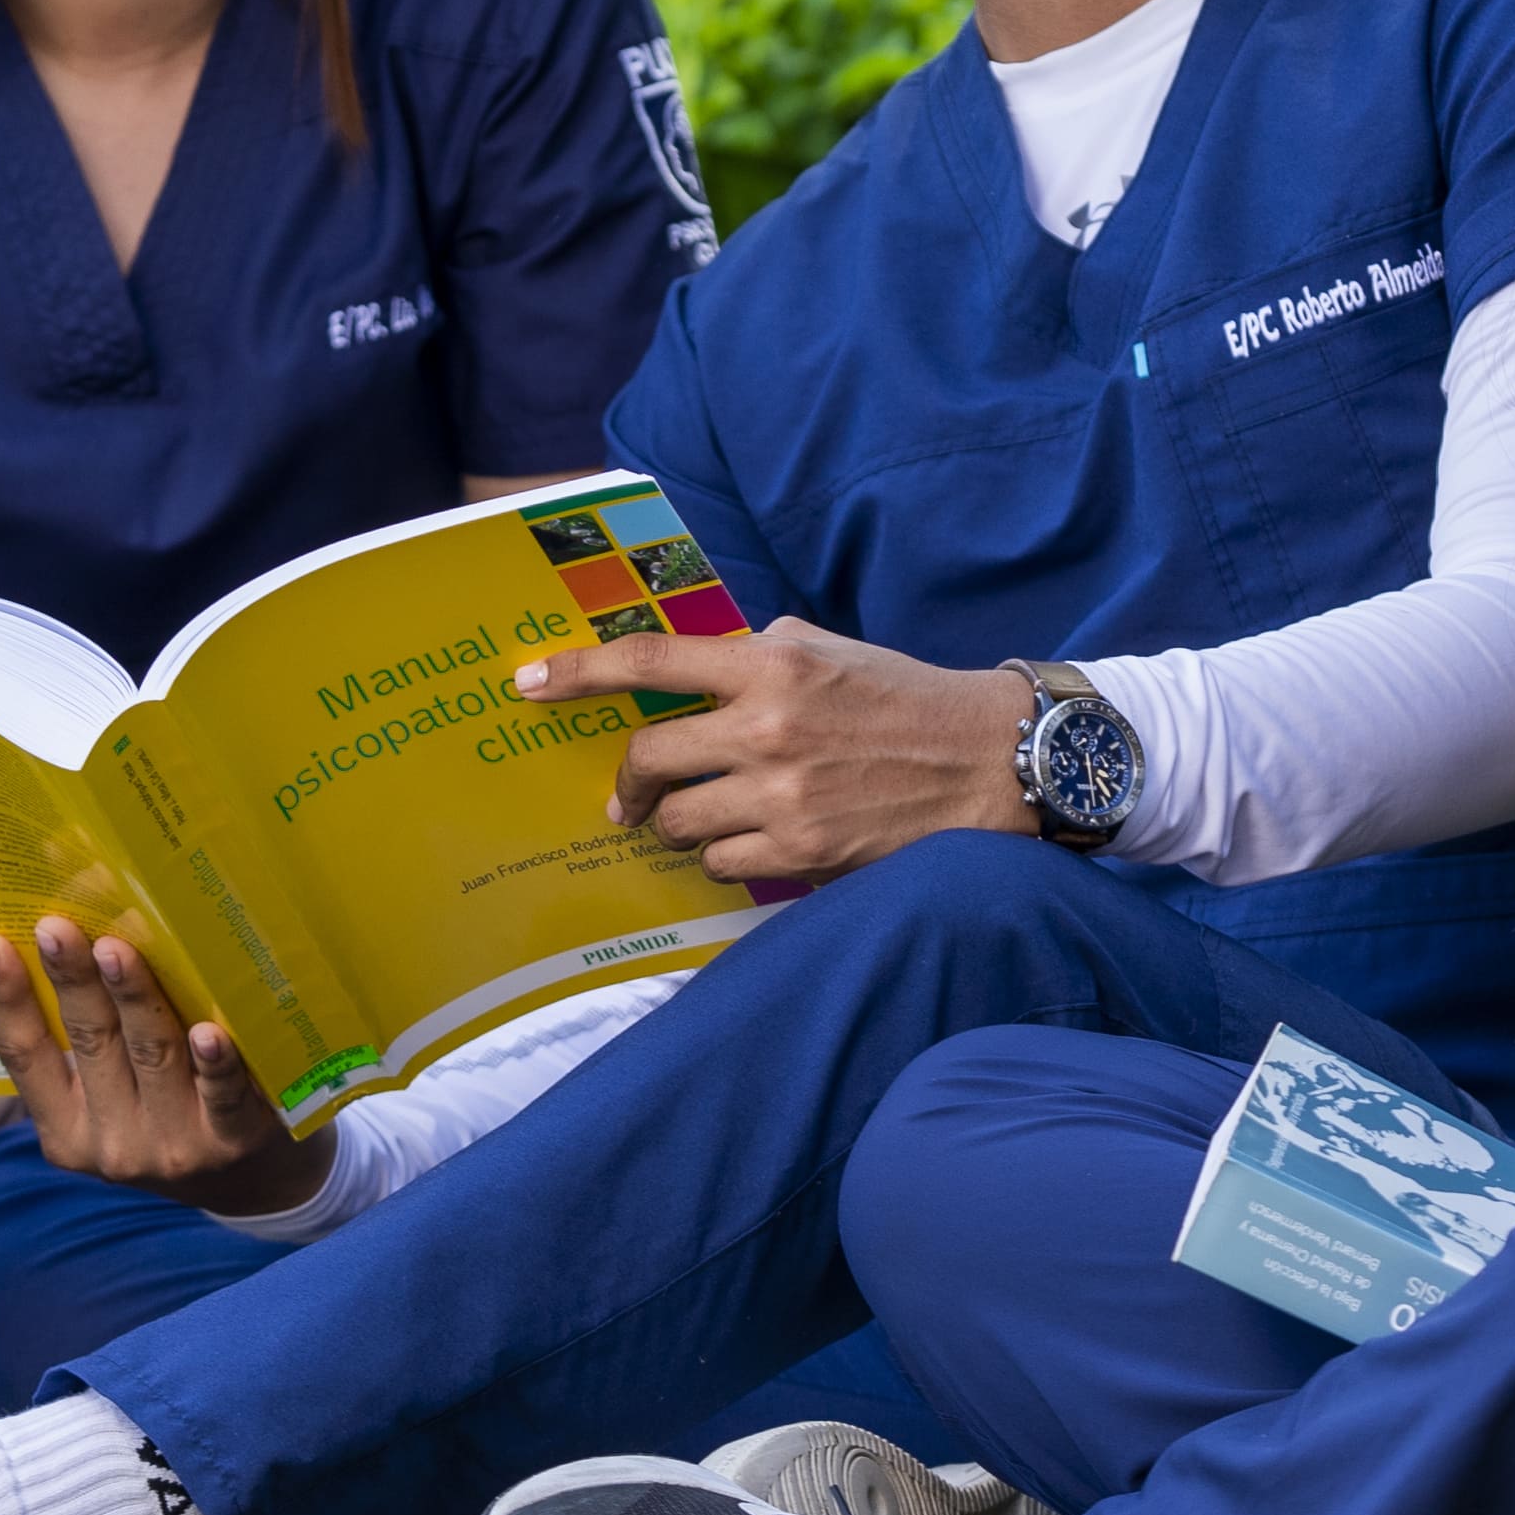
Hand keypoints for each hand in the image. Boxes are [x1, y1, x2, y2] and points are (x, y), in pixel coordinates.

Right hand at [0, 916, 332, 1218]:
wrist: (252, 1180)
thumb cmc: (166, 1110)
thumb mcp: (108, 1096)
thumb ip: (82, 1040)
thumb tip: (53, 937)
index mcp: (67, 1129)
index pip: (25, 1057)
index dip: (5, 1001)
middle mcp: (114, 1144)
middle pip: (90, 1043)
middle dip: (72, 981)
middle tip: (56, 926)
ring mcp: (174, 1144)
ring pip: (152, 1055)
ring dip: (134, 998)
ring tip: (116, 949)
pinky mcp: (234, 1140)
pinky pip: (222, 1095)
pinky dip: (214, 1063)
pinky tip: (208, 1032)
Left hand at [513, 620, 1030, 888]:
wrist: (985, 762)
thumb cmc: (901, 699)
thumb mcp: (825, 650)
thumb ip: (751, 655)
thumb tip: (681, 671)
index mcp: (772, 663)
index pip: (652, 660)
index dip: (578, 670)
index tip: (530, 682)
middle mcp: (769, 727)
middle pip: (649, 757)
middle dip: (630, 781)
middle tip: (631, 794)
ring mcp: (782, 794)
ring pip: (679, 822)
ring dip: (681, 823)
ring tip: (714, 814)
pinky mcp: (802, 849)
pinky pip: (722, 864)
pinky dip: (726, 857)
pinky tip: (759, 839)